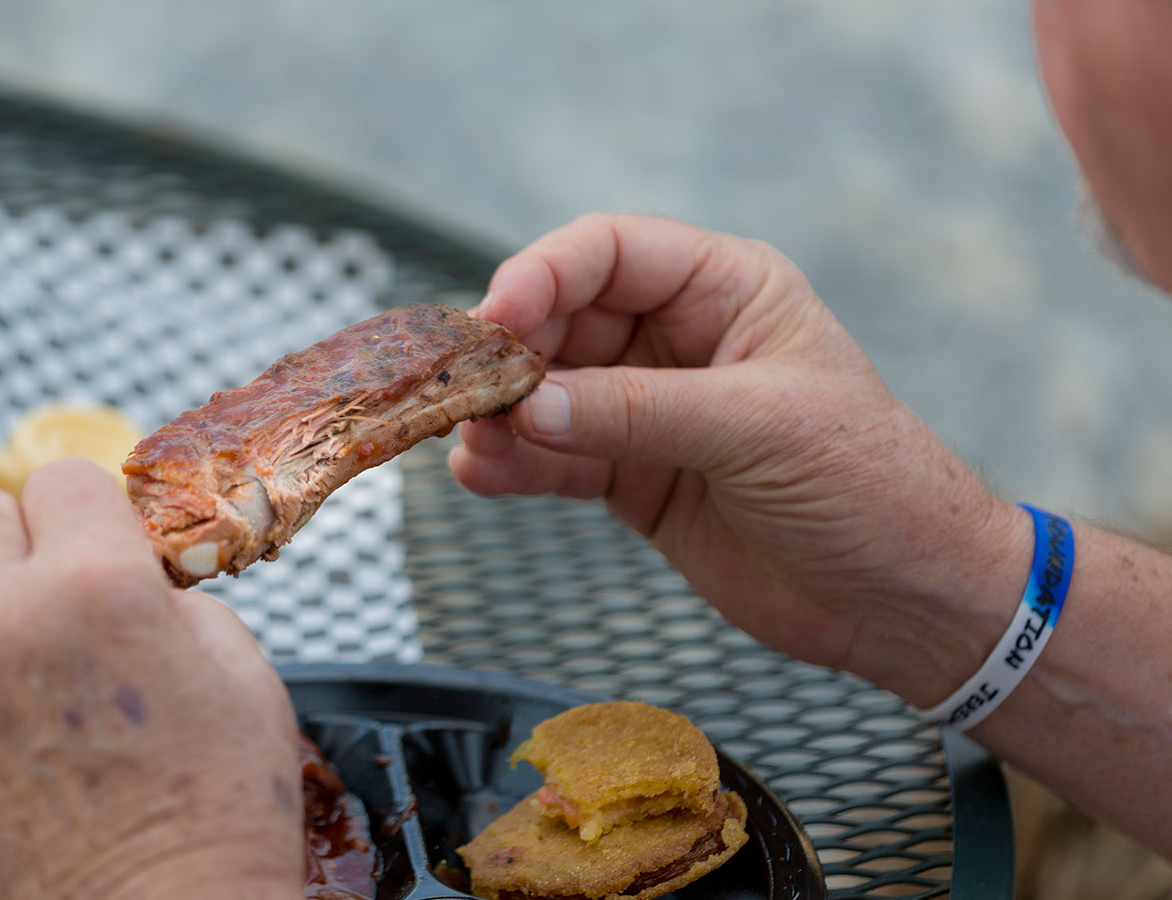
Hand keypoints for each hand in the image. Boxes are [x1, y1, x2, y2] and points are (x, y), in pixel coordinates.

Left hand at [0, 460, 302, 899]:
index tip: (94, 538)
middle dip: (14, 539)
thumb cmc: (219, 810)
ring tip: (12, 660)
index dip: (85, 510)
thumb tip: (129, 572)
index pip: (58, 478)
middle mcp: (7, 618)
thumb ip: (171, 594)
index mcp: (99, 583)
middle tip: (47, 587)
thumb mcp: (242, 667)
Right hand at [451, 214, 1029, 704]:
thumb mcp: (759, 430)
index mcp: (727, 290)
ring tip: (468, 446)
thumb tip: (528, 405)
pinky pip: (556, 458)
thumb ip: (639, 413)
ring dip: (502, 416)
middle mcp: (681, 339)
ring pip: (548, 394)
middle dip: (510, 354)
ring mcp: (652, 411)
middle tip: (465, 394)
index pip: (610, 253)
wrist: (904, 601)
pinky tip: (484, 476)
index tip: (494, 321)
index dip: (542, 275)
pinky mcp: (634, 478)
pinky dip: (516, 465)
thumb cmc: (869, 485)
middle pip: (563, 321)